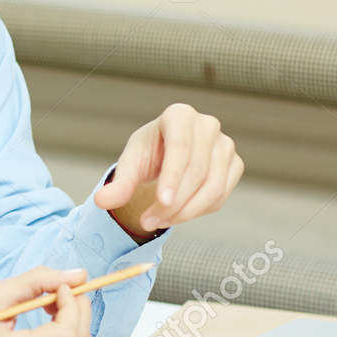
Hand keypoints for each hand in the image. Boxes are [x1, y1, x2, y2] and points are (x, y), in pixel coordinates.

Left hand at [93, 102, 243, 239]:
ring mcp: (225, 144)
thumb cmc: (149, 153)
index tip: (161, 202)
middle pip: (196, 171)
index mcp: (179, 115)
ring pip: (212, 187)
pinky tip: (177, 214)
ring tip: (158, 222)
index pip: (180, 146)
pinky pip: (221, 195)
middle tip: (147, 222)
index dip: (172, 176)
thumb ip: (119, 183)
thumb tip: (101, 202)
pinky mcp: (235, 164)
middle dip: (173, 203)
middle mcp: (207, 125)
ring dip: (185, 212)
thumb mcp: (131, 164)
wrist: (167, 154)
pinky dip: (199, 211)